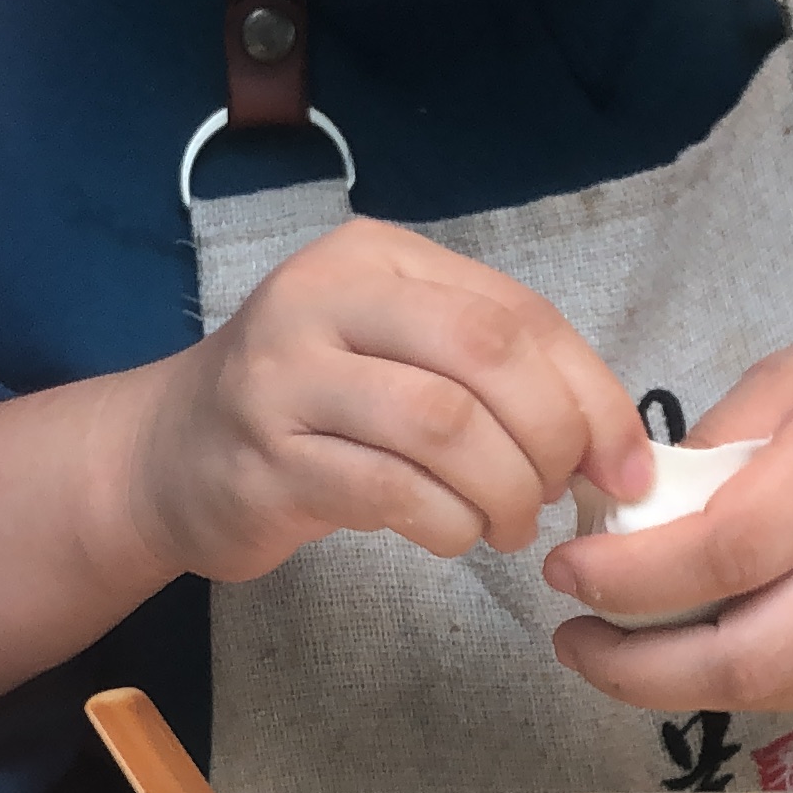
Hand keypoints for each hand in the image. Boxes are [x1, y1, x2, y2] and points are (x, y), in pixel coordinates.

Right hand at [118, 218, 649, 583]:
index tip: (624, 461)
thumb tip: (611, 442)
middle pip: (484, 353)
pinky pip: (391, 492)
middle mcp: (324, 298)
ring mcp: (286, 377)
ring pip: (442, 426)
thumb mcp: (396, 354)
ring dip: (501, 491)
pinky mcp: (267, 459)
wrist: (168, 455)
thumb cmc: (310, 408)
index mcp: (375, 258)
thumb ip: (491, 373)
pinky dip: (447, 524)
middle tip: (558, 495)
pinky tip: (454, 535)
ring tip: (508, 526)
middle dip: (549, 437)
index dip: (589, 392)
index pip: (515, 312)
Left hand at [542, 331, 792, 713]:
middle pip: (752, 654)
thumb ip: (716, 440)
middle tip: (571, 638)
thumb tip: (625, 511)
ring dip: (667, 686)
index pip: (735, 548)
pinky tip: (675, 653)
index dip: (635, 576)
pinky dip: (722, 684)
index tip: (568, 568)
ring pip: (770, 689)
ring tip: (604, 650)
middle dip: (637, 667)